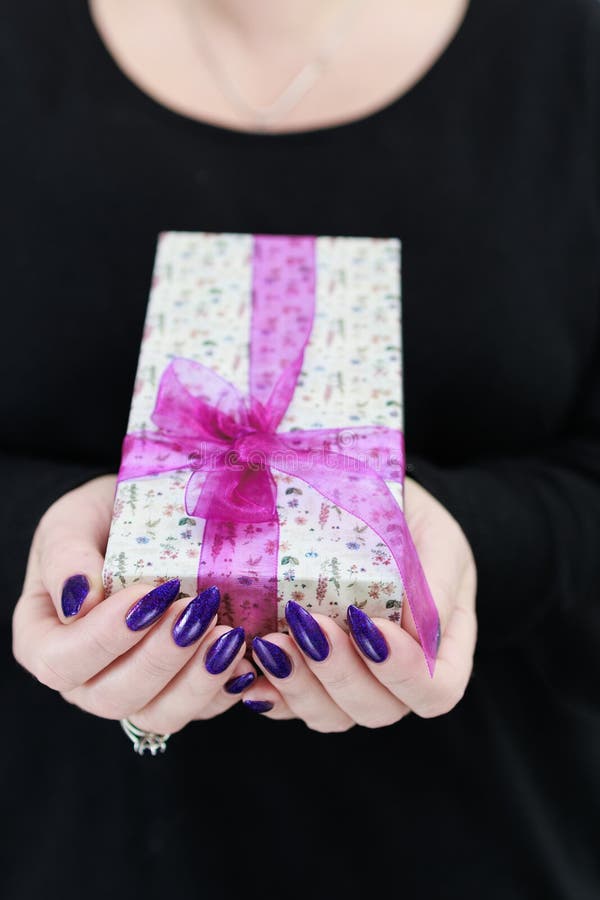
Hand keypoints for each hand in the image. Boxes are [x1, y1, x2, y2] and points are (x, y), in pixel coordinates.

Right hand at [12, 476, 255, 733]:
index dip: (104, 638)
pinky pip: (199, 710)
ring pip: (159, 715)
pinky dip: (224, 689)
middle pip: (113, 697)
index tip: (148, 595)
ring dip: (198, 680)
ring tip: (228, 636)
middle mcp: (84, 677)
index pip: (61, 661)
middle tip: (197, 610)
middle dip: (161, 658)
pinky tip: (245, 658)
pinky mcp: (177, 691)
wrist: (147, 518)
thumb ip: (66, 555)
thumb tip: (78, 600)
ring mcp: (132, 689)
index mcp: (44, 639)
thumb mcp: (73, 520)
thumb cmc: (102, 520)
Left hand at [241, 478, 477, 729]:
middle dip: (339, 674)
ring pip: (331, 715)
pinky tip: (246, 673)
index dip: (406, 674)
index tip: (371, 625)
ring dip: (299, 686)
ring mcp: (350, 677)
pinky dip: (269, 692)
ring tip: (270, 643)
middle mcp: (397, 673)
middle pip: (378, 710)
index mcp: (441, 645)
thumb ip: (434, 579)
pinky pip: (289, 702)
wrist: (365, 494)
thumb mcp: (435, 535)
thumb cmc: (408, 515)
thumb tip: (418, 625)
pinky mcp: (307, 671)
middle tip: (309, 625)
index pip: (436, 690)